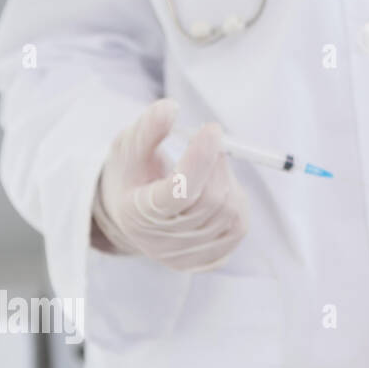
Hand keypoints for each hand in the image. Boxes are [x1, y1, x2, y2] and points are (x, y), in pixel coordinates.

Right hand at [91, 98, 249, 271]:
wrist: (134, 219)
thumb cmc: (133, 177)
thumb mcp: (130, 149)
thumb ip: (148, 130)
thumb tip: (170, 108)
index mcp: (136, 214)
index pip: (178, 191)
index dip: (199, 159)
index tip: (212, 129)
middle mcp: (161, 242)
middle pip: (209, 200)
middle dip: (217, 163)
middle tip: (213, 141)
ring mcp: (187, 255)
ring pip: (229, 211)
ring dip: (227, 180)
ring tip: (209, 167)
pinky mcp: (211, 259)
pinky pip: (239, 225)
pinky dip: (235, 200)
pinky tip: (217, 189)